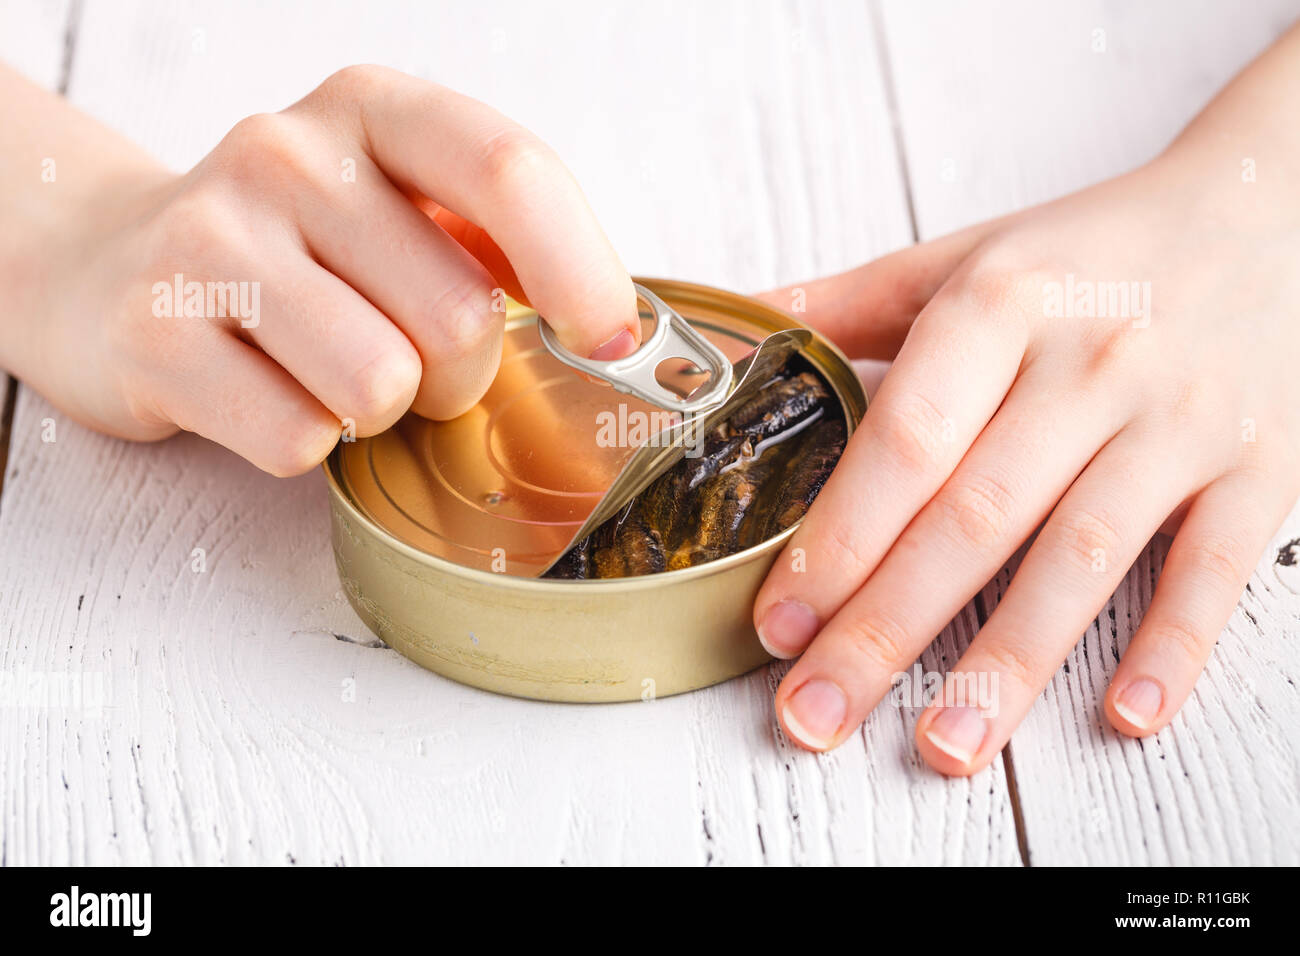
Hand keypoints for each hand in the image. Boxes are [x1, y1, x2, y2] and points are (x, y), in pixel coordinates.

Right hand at [0, 64, 637, 474]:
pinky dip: (305, 444)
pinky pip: (299, 438)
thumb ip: (497, 238)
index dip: (582, 271)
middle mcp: (287, 154)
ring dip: (381, 412)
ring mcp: (210, 240)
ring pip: (380, 385)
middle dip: (459, 372)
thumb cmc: (297, 252)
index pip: (508, 171)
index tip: (610, 342)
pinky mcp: (155, 332)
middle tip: (408, 360)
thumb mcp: (399, 204)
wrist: (113, 270)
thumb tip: (613, 325)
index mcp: (372, 110)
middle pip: (458, 314)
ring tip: (332, 374)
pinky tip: (268, 394)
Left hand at [752, 25, 1299, 772]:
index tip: (780, 623)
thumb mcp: (971, 255)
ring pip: (1081, 557)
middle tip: (816, 713)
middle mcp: (1089, 362)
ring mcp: (1180, 418)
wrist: (1272, 210)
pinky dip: (1173, 644)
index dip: (839, 539)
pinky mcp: (1259, 465)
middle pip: (973, 518)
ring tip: (940, 746)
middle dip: (885, 628)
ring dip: (1006, 662)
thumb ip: (853, 301)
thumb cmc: (1095, 251)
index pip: (906, 440)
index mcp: (1000, 303)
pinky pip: (1214, 566)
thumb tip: (740, 334)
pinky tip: (1123, 716)